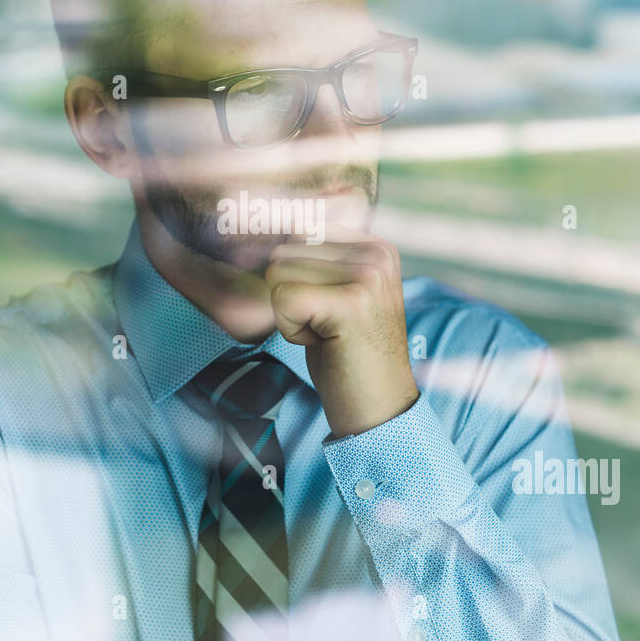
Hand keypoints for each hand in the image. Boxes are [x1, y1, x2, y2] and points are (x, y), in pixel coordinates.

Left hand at [265, 224, 418, 436]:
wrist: (380, 410)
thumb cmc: (350, 355)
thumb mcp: (339, 294)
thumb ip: (315, 260)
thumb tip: (259, 232)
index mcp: (375, 245)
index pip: (299, 231)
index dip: (294, 277)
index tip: (325, 310)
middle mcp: (375, 252)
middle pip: (284, 252)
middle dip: (291, 296)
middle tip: (326, 326)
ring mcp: (366, 275)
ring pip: (278, 274)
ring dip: (290, 313)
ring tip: (327, 334)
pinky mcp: (350, 303)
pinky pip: (282, 300)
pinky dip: (290, 329)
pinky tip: (322, 343)